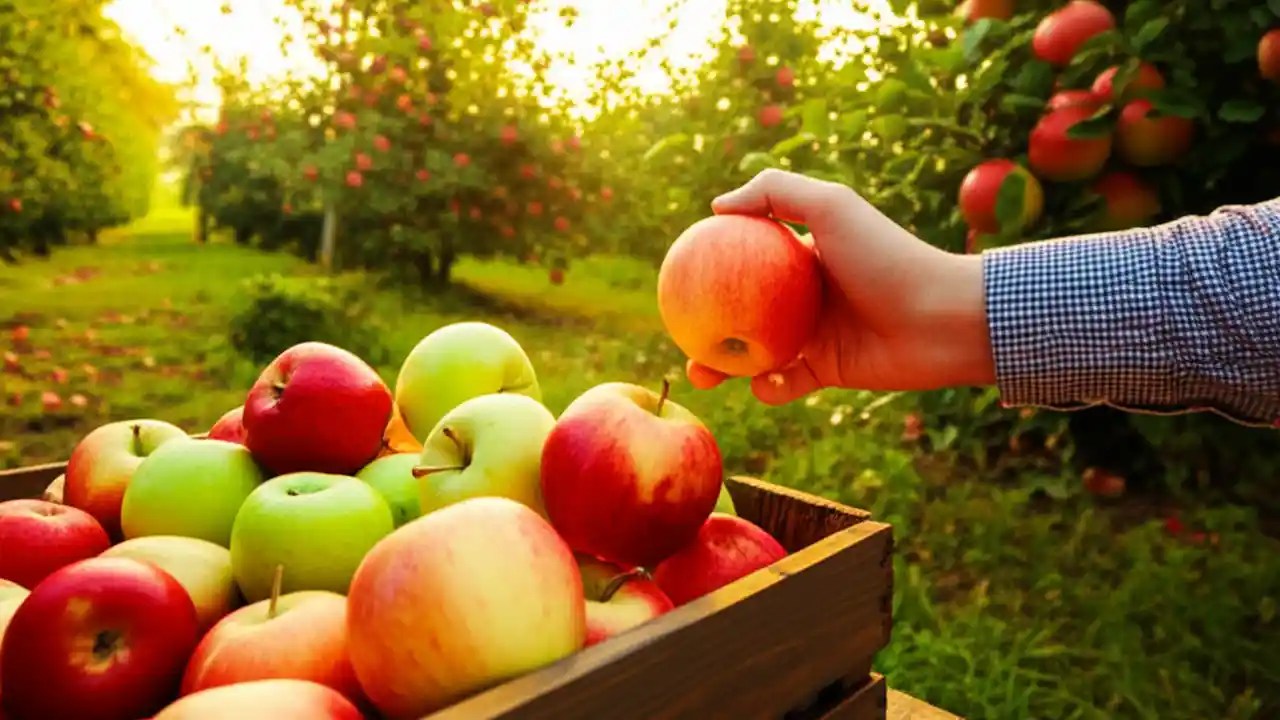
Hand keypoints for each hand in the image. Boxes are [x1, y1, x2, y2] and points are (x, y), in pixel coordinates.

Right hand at [685, 169, 994, 404]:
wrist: (943, 318)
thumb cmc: (889, 256)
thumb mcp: (833, 206)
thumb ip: (778, 192)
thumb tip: (718, 205)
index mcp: (803, 256)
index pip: (746, 258)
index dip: (710, 266)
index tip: (677, 277)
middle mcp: (805, 295)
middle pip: (740, 310)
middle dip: (705, 326)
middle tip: (681, 336)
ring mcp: (815, 334)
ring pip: (754, 352)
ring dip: (724, 366)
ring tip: (705, 372)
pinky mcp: (828, 371)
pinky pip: (785, 383)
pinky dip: (770, 387)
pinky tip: (764, 383)